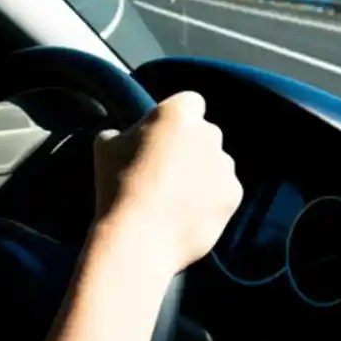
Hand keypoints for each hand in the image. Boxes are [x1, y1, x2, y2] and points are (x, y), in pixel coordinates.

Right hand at [92, 91, 242, 277]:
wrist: (138, 238)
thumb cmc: (116, 186)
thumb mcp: (105, 147)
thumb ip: (122, 133)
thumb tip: (125, 137)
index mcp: (178, 113)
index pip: (189, 102)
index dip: (176, 119)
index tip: (162, 137)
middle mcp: (209, 133)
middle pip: (205, 134)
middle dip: (191, 147)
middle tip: (166, 172)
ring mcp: (225, 165)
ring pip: (217, 163)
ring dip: (203, 173)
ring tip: (176, 199)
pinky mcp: (234, 194)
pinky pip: (224, 191)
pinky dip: (211, 200)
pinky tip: (187, 215)